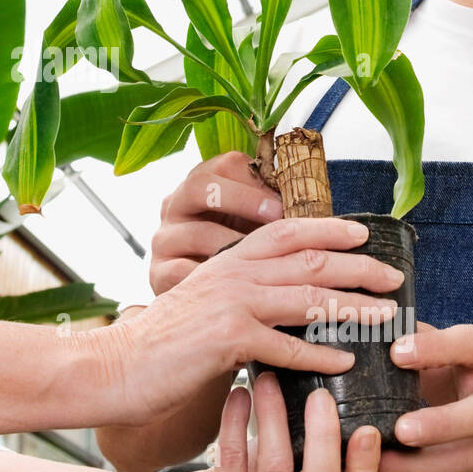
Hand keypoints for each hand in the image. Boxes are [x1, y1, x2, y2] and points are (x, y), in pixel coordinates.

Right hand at [102, 212, 405, 425]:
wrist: (117, 365)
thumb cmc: (162, 342)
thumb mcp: (202, 302)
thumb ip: (239, 292)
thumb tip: (282, 296)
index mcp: (228, 260)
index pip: (288, 231)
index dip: (331, 228)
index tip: (366, 233)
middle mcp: (233, 273)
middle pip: (310, 259)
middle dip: (359, 265)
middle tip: (395, 277)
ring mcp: (231, 304)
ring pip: (308, 298)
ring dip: (354, 307)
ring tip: (387, 316)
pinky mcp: (227, 340)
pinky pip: (287, 347)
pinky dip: (320, 355)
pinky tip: (346, 361)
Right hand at [150, 150, 286, 294]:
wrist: (186, 305)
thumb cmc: (225, 256)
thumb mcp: (243, 225)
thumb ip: (267, 211)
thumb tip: (316, 209)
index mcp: (198, 186)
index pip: (222, 167)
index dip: (255, 183)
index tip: (283, 204)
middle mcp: (175, 207)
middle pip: (200, 187)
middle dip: (242, 200)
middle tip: (275, 220)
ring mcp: (163, 239)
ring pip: (196, 232)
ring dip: (235, 246)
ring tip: (265, 262)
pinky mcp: (157, 272)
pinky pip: (183, 272)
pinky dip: (214, 283)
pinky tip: (237, 294)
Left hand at [154, 370, 382, 471]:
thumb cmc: (251, 471)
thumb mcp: (291, 456)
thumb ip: (315, 434)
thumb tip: (335, 368)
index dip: (367, 467)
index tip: (368, 426)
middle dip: (325, 437)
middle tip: (320, 395)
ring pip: (276, 470)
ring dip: (274, 418)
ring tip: (268, 379)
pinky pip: (233, 462)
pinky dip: (236, 422)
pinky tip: (238, 394)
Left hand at [377, 321, 472, 471]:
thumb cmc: (469, 380)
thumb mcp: (454, 353)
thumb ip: (417, 338)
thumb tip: (366, 324)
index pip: (472, 345)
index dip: (436, 348)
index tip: (396, 351)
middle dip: (441, 425)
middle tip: (400, 429)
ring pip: (460, 464)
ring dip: (415, 469)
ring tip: (374, 464)